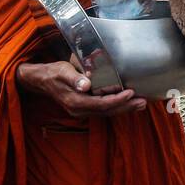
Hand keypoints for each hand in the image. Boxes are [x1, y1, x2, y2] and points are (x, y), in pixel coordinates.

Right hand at [16, 60, 145, 117]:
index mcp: (76, 101)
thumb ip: (74, 78)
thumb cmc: (54, 72)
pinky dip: (116, 107)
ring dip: (124, 109)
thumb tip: (86, 85)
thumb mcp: (62, 71)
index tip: (130, 93)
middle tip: (143, 102)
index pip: (101, 104)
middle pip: (107, 111)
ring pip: (107, 113)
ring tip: (140, 104)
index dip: (117, 100)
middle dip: (126, 107)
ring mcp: (82, 111)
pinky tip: (127, 103)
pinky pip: (103, 110)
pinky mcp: (84, 109)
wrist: (42, 80)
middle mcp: (80, 110)